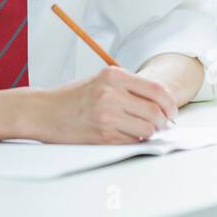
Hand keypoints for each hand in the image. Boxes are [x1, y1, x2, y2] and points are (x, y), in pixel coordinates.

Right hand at [35, 66, 178, 144]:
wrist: (44, 111)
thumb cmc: (73, 97)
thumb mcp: (101, 80)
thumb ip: (128, 87)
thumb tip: (162, 103)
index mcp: (113, 75)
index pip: (157, 91)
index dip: (171, 104)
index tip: (172, 111)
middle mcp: (111, 93)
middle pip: (156, 112)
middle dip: (164, 121)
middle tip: (162, 124)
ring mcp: (106, 115)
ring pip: (148, 129)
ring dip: (150, 132)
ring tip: (142, 130)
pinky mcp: (102, 135)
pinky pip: (132, 141)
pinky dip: (135, 140)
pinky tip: (127, 135)